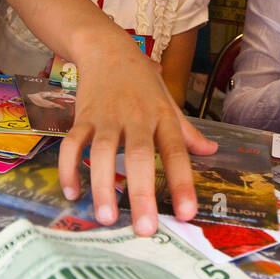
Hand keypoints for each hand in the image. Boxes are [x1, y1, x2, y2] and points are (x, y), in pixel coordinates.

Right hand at [57, 39, 217, 236]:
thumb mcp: (168, 102)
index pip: (176, 153)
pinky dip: (68, 169)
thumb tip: (211, 152)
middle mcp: (135, 118)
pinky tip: (72, 193)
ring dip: (102, 186)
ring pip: (101, 153)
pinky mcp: (81, 116)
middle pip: (138, 157)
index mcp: (162, 117)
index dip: (182, 183)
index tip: (187, 214)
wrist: (107, 48)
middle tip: (144, 230)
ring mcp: (106, 117)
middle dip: (141, 193)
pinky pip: (71, 144)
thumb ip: (186, 132)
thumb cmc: (142, 82)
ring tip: (106, 218)